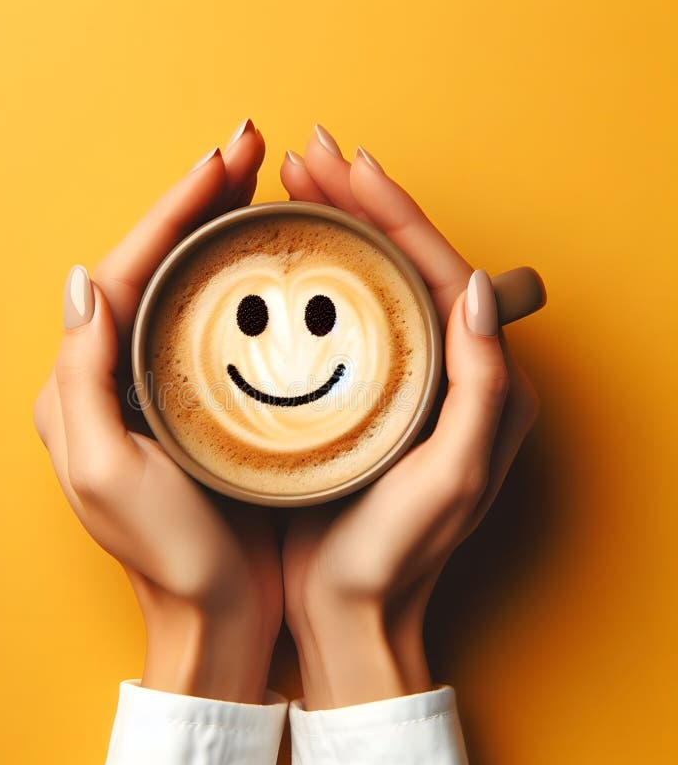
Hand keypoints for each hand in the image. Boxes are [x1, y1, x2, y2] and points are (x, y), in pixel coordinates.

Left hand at [34, 120, 282, 703]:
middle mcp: (113, 377)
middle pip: (152, 268)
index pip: (120, 274)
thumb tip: (82, 285)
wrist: (216, 614)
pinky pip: (210, 322)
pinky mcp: (198, 401)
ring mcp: (157, 387)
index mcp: (82, 389)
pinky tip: (263, 255)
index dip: (170, 214)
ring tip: (256, 185)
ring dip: (216, 231)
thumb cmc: (169, 556)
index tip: (219, 165)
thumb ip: (85, 379)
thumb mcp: (109, 475)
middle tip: (247, 152)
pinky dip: (235, 278)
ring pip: (183, 287)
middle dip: (196, 205)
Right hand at [280, 126, 539, 708]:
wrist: (351, 609)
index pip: (438, 270)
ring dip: (332, 229)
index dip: (393, 211)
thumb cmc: (398, 555)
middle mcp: (443, 370)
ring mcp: (396, 379)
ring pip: (366, 282)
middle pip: (400, 264)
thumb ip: (482, 386)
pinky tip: (283, 253)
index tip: (347, 165)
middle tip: (306, 156)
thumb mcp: (452, 478)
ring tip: (290, 186)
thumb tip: (478, 288)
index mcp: (479, 381)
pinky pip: (338, 318)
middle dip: (357, 203)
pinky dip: (313, 276)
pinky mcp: (357, 394)